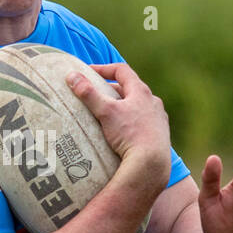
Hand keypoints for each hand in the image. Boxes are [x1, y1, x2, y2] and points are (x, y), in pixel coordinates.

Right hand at [67, 62, 171, 190]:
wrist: (151, 163)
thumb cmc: (129, 134)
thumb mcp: (105, 112)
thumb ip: (88, 93)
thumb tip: (71, 76)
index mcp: (141, 91)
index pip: (121, 70)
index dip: (104, 68)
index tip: (89, 72)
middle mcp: (153, 102)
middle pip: (130, 89)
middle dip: (111, 89)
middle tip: (95, 95)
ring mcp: (158, 119)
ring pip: (138, 107)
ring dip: (123, 107)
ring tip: (108, 115)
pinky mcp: (160, 135)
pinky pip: (143, 123)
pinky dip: (131, 123)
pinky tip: (123, 133)